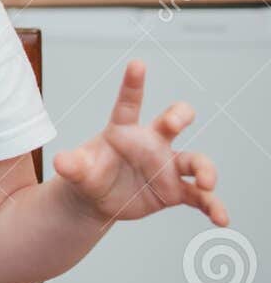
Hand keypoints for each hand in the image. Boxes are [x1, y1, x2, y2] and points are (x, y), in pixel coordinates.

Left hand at [54, 60, 228, 226]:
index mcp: (124, 131)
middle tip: (177, 121)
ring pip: (195, 160)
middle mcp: (151, 143)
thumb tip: (60, 163)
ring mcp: (166, 166)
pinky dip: (213, 206)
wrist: (97, 200)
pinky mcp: (175, 190)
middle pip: (172, 120)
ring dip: (205, 170)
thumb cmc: (88, 175)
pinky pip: (200, 197)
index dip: (133, 83)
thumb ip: (72, 165)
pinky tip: (221, 219)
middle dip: (179, 114)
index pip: (129, 103)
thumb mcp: (77, 171)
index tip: (137, 63)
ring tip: (205, 185)